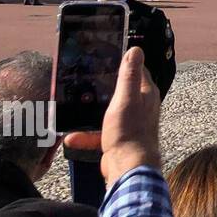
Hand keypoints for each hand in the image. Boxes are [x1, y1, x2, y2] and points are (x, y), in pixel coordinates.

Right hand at [62, 47, 161, 185]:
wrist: (127, 167)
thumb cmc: (128, 130)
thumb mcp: (125, 98)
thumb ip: (130, 75)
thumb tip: (136, 49)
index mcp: (145, 94)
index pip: (137, 70)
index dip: (124, 62)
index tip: (106, 56)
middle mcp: (141, 107)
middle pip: (121, 90)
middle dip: (104, 86)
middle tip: (86, 79)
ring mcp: (129, 124)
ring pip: (108, 112)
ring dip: (91, 112)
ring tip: (75, 105)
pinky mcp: (118, 139)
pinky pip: (99, 134)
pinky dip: (86, 135)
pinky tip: (70, 137)